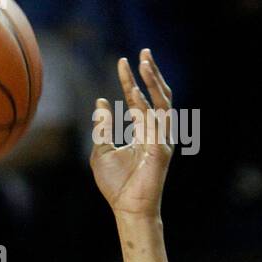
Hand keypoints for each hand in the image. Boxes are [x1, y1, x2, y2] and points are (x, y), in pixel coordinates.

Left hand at [90, 50, 173, 218]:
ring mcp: (161, 139)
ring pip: (161, 102)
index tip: (122, 62)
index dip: (131, 81)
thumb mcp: (102, 151)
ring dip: (152, 82)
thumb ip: (103, 127)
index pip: (139, 99)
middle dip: (151, 73)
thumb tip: (100, 102)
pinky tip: (133, 92)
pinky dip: (143, 106)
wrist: (126, 208)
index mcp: (144, 131)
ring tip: (143, 63)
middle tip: (143, 53)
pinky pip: (154, 121)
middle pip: (158, 95)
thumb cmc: (116, 184)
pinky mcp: (161, 149)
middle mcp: (156, 131)